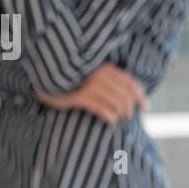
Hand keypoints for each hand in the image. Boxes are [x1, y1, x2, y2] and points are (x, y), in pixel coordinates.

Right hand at [34, 62, 148, 124]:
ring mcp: (87, 84)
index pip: (129, 82)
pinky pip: (101, 108)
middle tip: (127, 116)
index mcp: (103, 67)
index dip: (140, 96)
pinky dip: (109, 116)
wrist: (43, 77)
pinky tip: (110, 120)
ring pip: (115, 102)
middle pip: (125, 94)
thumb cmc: (71, 79)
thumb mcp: (90, 74)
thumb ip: (107, 80)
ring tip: (118, 118)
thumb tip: (130, 96)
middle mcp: (98, 74)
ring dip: (120, 113)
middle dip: (129, 108)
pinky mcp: (77, 96)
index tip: (145, 108)